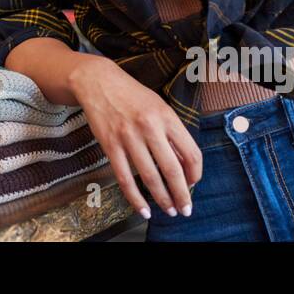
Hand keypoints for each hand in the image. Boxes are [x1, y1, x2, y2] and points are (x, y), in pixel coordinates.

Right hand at [69, 55, 201, 219]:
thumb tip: (184, 166)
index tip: (193, 184)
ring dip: (162, 199)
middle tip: (186, 210)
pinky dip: (135, 198)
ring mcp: (128, 137)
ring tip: (169, 210)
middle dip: (182, 195)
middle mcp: (150, 127)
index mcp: (167, 117)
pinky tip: (143, 209)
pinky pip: (125, 178)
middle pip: (172, 169)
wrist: (99, 82)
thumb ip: (172, 134)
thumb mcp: (159, 107)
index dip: (195, 174)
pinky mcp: (110, 145)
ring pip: (150, 177)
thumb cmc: (133, 96)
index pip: (191, 153)